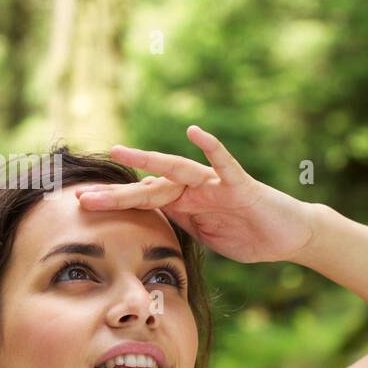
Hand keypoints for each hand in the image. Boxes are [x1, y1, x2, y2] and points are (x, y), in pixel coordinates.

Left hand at [75, 125, 318, 263]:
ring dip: (148, 161)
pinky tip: (196, 132)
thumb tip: (144, 226)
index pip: (141, 202)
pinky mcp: (240, 185)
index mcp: (183, 205)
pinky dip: (211, 147)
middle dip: (116, 193)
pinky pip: (224, 164)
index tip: (80, 205)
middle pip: (149, 188)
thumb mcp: (202, 235)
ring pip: (176, 170)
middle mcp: (194, 189)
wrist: (288, 235)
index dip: (112, 204)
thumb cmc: (246, 235)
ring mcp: (215, 184)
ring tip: (120, 152)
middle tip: (82, 196)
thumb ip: (175, 225)